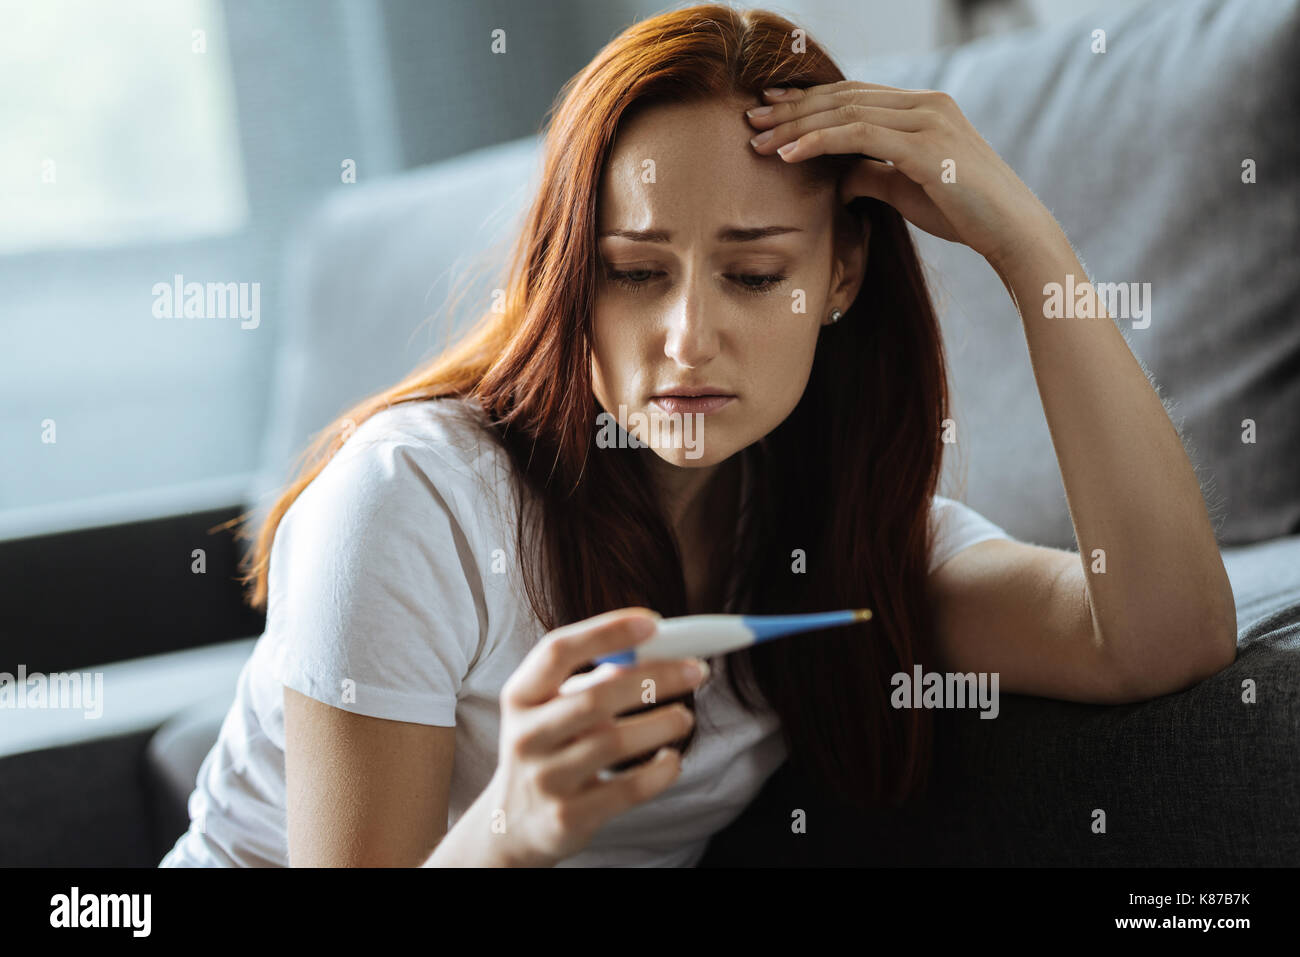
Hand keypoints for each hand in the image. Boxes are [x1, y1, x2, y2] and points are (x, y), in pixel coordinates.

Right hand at [477, 607, 707, 866]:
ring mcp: (545, 779)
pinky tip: (671, 758)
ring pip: (615, 743)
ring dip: (663, 724)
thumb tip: (659, 649)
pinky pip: (628, 789)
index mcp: (521, 695)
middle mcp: (526, 735)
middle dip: (654, 678)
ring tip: (684, 717)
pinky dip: (661, 770)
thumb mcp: (556, 707)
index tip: (653, 622)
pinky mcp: (568, 818)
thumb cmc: (550, 748)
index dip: (606, 632)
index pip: (558, 651)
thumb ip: (599, 677)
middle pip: (595, 697)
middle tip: (696, 669)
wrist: (515, 825)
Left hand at [744, 81, 1063, 270]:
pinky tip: (788, 154)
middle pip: (843, 97)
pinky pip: (858, 135)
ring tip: (759, 140)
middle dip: (792, 108)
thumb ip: (872, 175)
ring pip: (845, 111)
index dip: (809, 101)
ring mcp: (927, 119)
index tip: (770, 109)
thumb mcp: (907, 190)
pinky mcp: (925, 145)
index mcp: (924, 108)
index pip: (854, 95)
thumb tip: (838, 180)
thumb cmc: (965, 214)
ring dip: (797, 125)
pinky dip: (819, 142)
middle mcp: (926, 104)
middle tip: (750, 118)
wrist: (1012, 231)